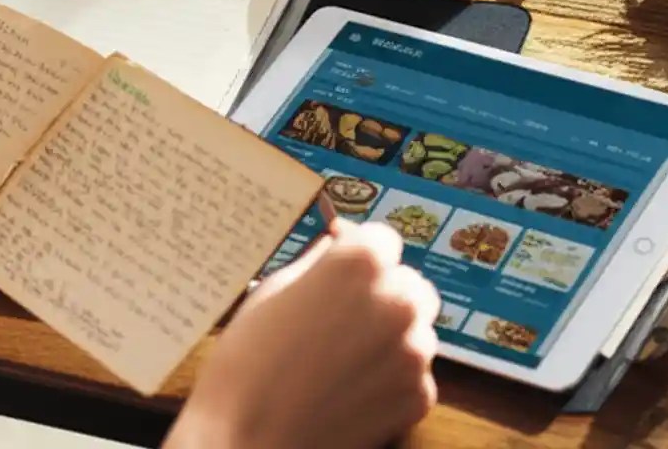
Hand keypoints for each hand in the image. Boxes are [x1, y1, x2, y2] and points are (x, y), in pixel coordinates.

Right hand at [165, 202, 440, 448]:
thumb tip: (335, 248)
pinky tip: (350, 387)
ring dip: (388, 335)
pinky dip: (390, 378)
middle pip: (407, 282)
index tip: (339, 271)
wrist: (251, 440)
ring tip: (341, 357)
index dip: (357, 253)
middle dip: (382, 293)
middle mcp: (399, 300)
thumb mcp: (272, 291)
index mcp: (361, 263)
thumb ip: (315, 264)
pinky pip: (413, 373)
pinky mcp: (420, 396)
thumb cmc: (248, 361)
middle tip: (341, 317)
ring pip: (413, 328)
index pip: (382, 239)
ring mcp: (415, 351)